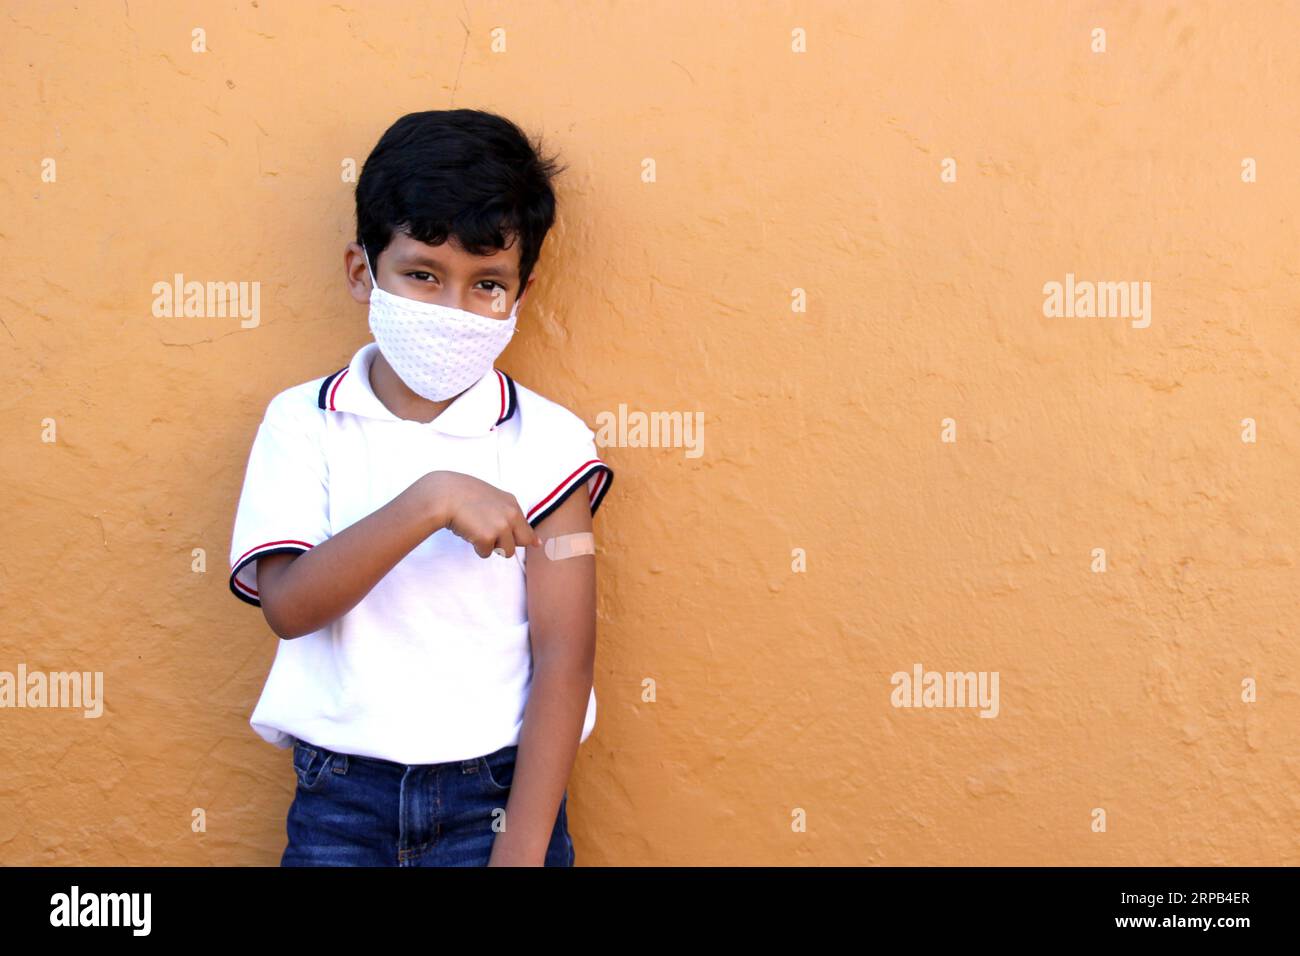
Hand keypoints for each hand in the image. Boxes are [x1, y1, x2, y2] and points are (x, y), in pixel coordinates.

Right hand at [419, 471, 541, 558]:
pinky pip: (486, 553)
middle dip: (509, 543)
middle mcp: (511, 514)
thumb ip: (508, 514)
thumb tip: (535, 542)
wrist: (443, 494)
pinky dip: (476, 547)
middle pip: (522, 542)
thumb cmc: (462, 495)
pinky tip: (468, 532)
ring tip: (476, 530)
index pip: (528, 528)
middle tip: (491, 535)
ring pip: (505, 552)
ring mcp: (501, 526)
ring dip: (491, 546)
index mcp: (512, 503)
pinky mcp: (487, 537)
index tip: (534, 545)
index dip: (525, 538)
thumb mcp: (491, 498)